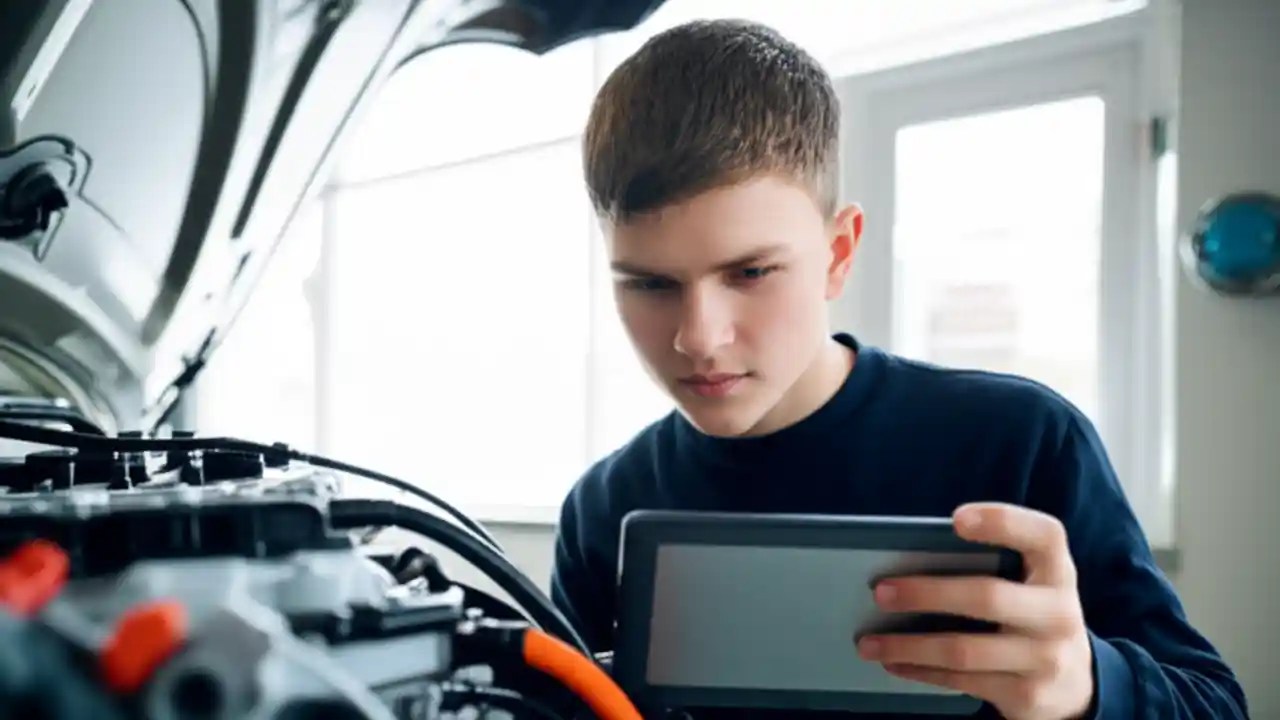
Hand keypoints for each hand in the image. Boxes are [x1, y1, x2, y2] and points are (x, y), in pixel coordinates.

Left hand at [855, 503, 1094, 719]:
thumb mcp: (1034, 587)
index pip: (1044, 536)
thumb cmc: (1034, 619)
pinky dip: (920, 670)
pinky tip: (894, 662)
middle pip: (988, 598)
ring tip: (868, 642)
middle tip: (882, 591)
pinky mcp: (1026, 696)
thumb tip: (913, 563)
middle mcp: (1058, 614)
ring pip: (964, 650)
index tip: (957, 519)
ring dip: (909, 645)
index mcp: (1058, 574)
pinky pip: (961, 681)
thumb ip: (998, 568)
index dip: (1003, 522)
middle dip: (927, 593)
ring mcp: (1045, 660)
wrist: (1077, 687)